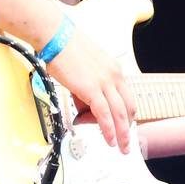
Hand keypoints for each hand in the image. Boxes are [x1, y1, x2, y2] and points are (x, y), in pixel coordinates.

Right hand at [44, 29, 136, 153]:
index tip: (125, 126)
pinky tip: (109, 140)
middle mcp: (114, 76)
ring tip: (121, 147)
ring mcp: (105, 82)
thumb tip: (84, 105)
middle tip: (126, 141)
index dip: (127, 114)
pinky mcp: (92, 89)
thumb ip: (88, 87)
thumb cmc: (65, 48)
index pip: (127, 97)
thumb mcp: (85, 67)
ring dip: (122, 134)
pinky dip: (108, 130)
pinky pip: (105, 115)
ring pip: (120, 114)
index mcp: (114, 69)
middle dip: (128, 128)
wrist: (56, 36)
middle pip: (129, 107)